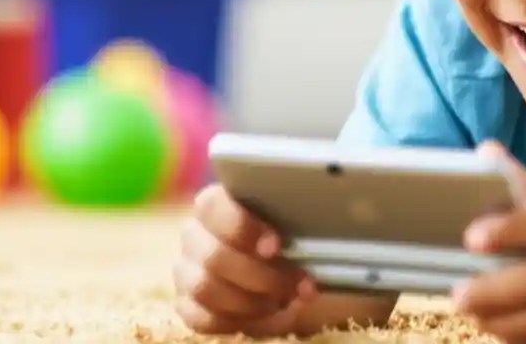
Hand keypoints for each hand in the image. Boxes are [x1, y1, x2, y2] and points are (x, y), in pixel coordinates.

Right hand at [173, 184, 316, 335]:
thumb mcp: (303, 222)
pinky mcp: (188, 304)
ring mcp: (187, 270)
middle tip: (297, 285)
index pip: (213, 206)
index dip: (242, 227)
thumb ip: (304, 211)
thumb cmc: (296, 241)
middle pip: (212, 255)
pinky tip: (265, 316)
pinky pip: (200, 318)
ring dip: (251, 301)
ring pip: (205, 288)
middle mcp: (195, 234)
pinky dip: (237, 321)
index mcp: (218, 203)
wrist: (290, 275)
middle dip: (261, 276)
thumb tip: (339, 205)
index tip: (276, 245)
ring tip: (284, 302)